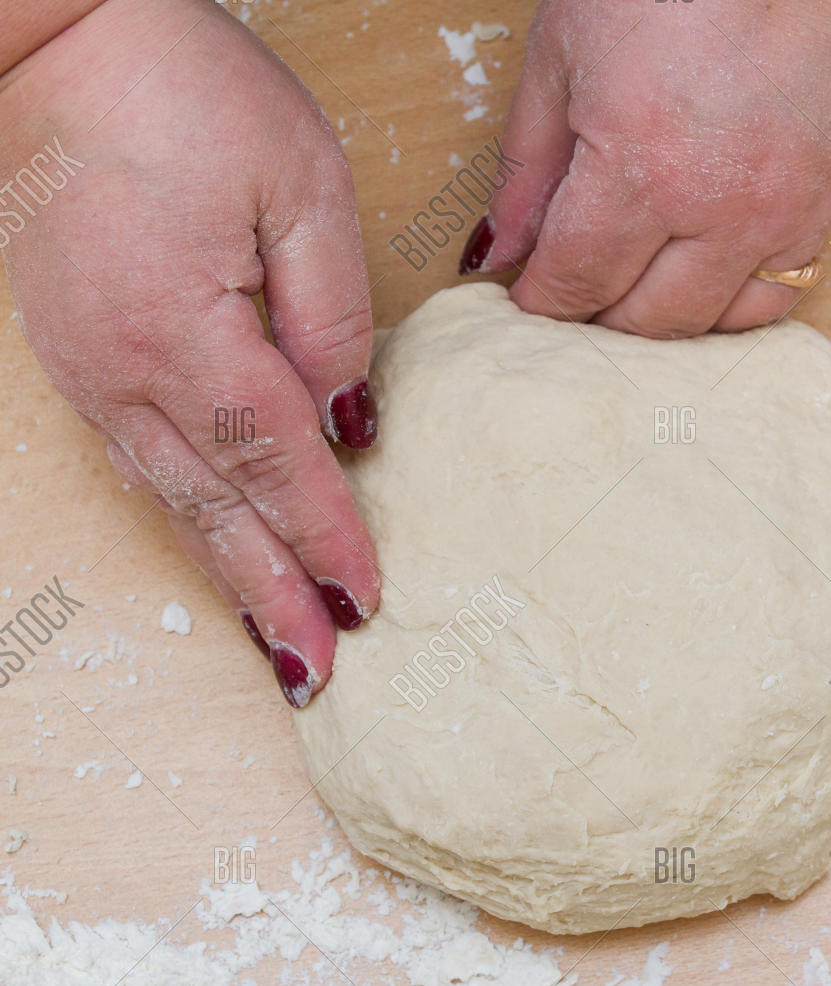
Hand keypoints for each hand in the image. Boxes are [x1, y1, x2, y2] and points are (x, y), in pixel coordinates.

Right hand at [0, 0, 379, 706]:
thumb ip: (330, 316)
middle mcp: (123, 370)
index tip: (367, 599)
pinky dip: (190, 518)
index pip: (276, 465)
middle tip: (317, 673)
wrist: (59, 38)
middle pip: (212, 510)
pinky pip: (143, 460)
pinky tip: (221, 548)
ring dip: (228, 574)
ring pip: (170, 498)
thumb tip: (347, 419)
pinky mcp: (78, 352)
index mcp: (186, 332)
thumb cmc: (188, 94)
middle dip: (269, 597)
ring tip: (276, 641)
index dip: (325, 537)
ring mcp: (88, 367)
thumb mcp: (300, 189)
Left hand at [462, 0, 830, 336]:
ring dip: (668, 315)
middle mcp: (719, 209)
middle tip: (579, 289)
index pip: (577, 281)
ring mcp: (783, 214)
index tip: (531, 298)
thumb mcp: (566, 47)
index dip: (543, 301)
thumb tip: (502, 248)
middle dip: (598, 316)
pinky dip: (735, 297)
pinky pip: (780, 293)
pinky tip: (707, 267)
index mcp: (642, 167)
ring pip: (716, 322)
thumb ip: (528, 162)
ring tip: (640, 283)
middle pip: (645, 319)